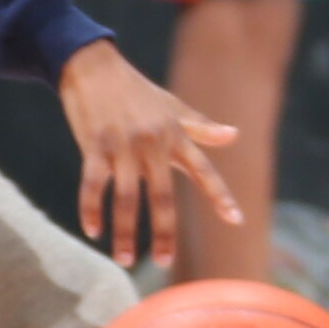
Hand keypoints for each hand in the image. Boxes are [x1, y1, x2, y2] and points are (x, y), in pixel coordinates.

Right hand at [58, 39, 238, 268]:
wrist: (92, 65)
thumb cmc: (135, 90)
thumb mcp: (171, 105)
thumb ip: (201, 126)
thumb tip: (234, 135)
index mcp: (176, 135)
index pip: (204, 170)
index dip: (220, 196)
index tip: (236, 221)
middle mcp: (154, 142)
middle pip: (163, 195)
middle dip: (165, 232)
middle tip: (165, 262)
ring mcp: (123, 145)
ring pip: (127, 197)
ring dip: (126, 232)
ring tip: (124, 260)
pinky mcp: (95, 145)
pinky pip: (94, 184)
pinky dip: (92, 209)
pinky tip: (92, 230)